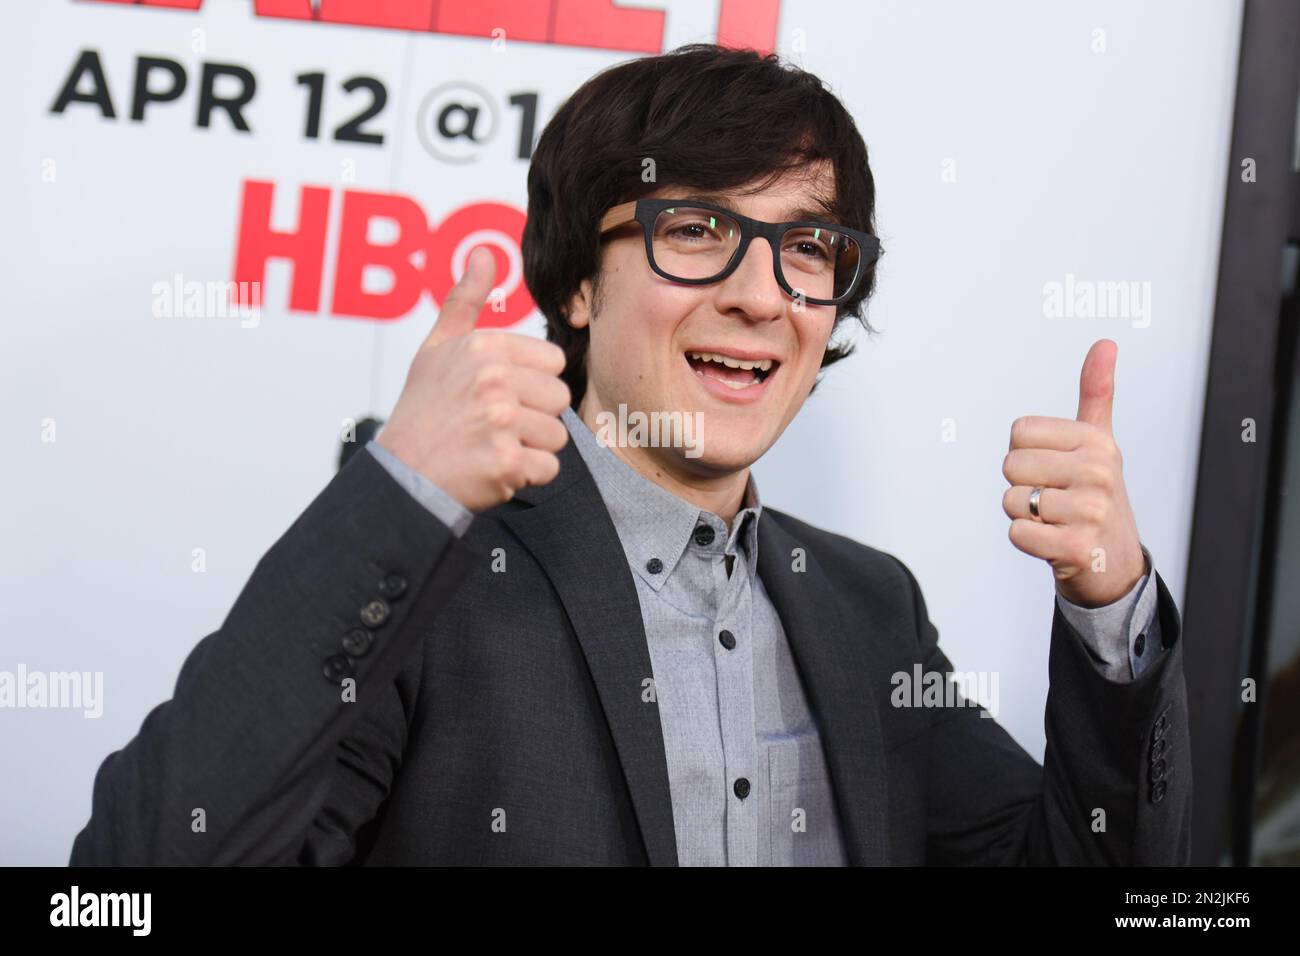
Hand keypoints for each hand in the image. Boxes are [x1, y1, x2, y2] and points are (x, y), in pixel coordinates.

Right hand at [376, 246, 570, 512]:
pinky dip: (526, 475)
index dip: (531, 383)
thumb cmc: (423, 410)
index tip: (498, 396)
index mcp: (485, 346)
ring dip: (531, 447)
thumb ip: (465, 300)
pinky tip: (494, 468)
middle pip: (560, 399)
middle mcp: (494, 379)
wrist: (401, 473)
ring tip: (492, 446)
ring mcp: (501, 421)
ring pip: (557, 435)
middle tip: (493, 426)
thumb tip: (484, 253)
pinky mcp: (506, 462)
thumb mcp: (437, 348)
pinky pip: (548, 468)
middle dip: (534, 417)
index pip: (554, 363)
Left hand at [1002, 339, 1145, 607]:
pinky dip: (1027, 541)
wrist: (1114, 562)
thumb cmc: (1096, 498)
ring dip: (1025, 516)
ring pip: (1011, 501)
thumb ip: (1096, 393)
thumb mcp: (1099, 442)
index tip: (1055, 470)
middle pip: (1010, 465)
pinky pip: (1016, 534)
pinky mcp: (1075, 546)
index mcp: (1097, 441)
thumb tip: (1104, 344)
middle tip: (1054, 499)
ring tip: (1056, 520)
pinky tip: (1053, 541)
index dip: (1027, 454)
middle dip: (1022, 486)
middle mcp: (1098, 472)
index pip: (1019, 432)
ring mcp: (1090, 510)